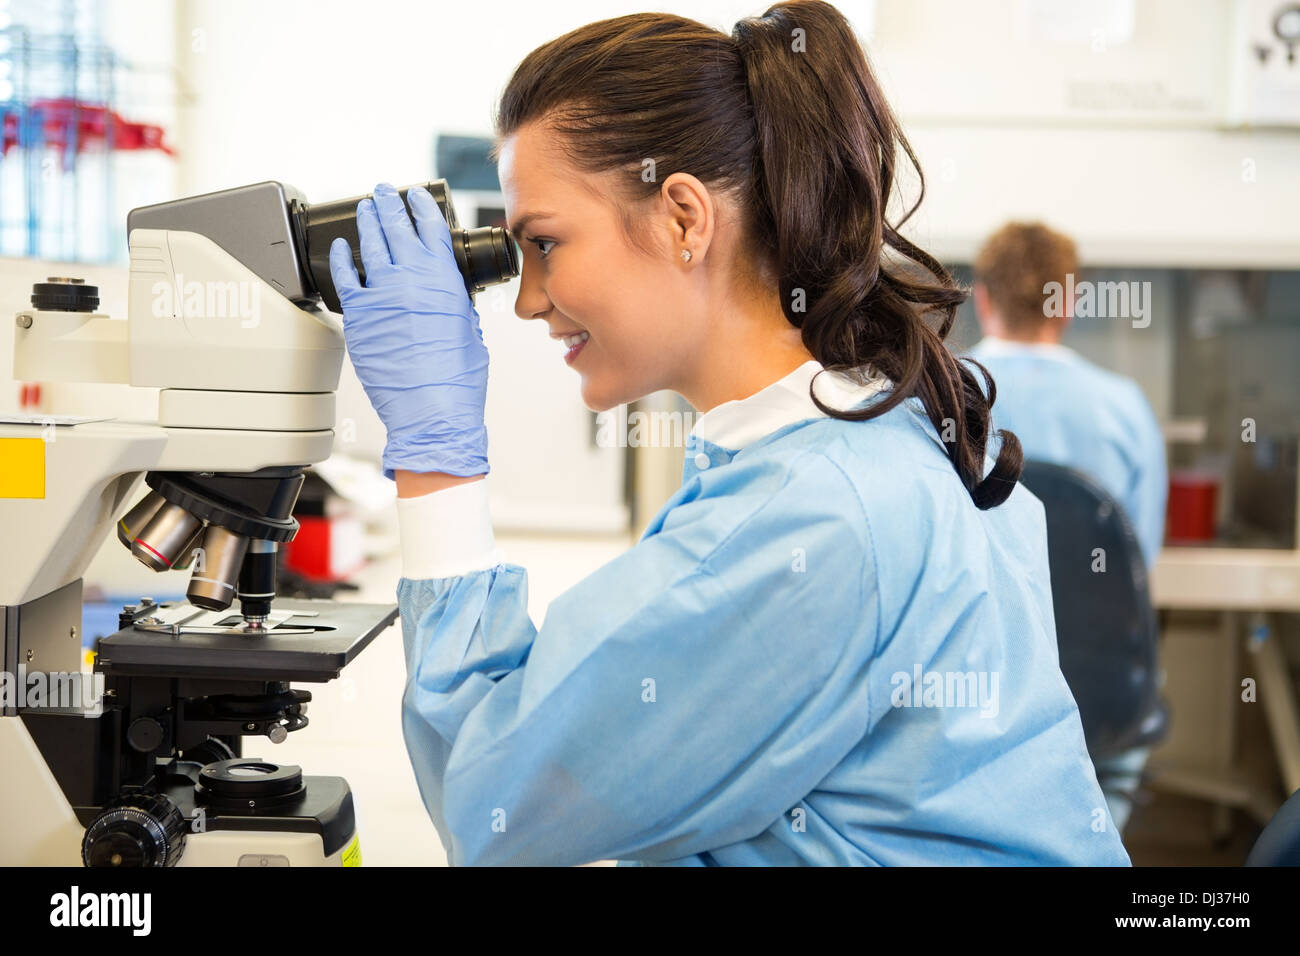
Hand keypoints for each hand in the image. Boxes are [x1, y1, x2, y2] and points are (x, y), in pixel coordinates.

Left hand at [329, 182, 488, 478]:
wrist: (433, 411)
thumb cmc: (457, 381)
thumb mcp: (470, 330)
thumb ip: (456, 303)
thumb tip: (447, 291)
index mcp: (445, 280)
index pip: (431, 229)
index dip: (422, 207)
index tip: (416, 195)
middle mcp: (412, 279)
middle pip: (397, 228)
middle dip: (390, 204)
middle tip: (383, 192)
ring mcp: (382, 295)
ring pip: (370, 245)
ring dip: (368, 222)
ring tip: (365, 208)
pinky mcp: (360, 316)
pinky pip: (345, 277)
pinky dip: (341, 259)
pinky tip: (340, 248)